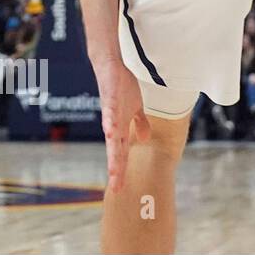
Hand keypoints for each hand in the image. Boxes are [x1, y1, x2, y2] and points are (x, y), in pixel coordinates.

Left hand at [93, 59, 149, 193]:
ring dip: (113, 151)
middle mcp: (113, 123)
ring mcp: (111, 111)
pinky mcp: (111, 98)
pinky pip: (111, 111)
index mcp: (120, 127)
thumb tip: (144, 138)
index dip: (120, 171)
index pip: (120, 153)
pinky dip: (110, 121)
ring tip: (114, 167)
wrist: (111, 64)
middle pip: (114, 150)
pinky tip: (110, 131)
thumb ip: (139, 123)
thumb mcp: (135, 108)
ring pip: (111, 135)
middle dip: (115, 168)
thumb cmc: (122, 86)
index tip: (119, 189)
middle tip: (116, 186)